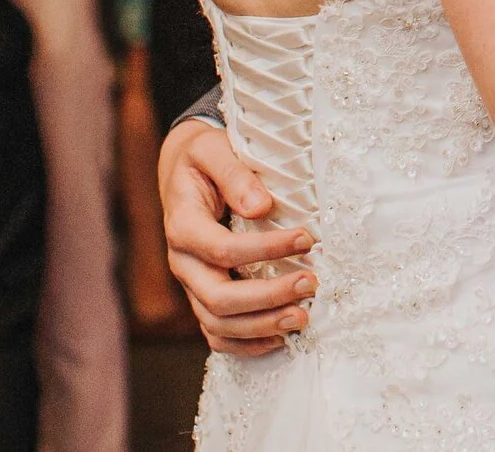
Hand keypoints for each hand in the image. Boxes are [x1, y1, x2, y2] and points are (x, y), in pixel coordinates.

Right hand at [159, 118, 317, 354]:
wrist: (184, 172)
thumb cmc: (202, 158)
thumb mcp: (213, 150)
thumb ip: (235, 175)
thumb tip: (262, 207)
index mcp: (182, 226)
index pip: (222, 249)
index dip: (265, 250)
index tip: (307, 238)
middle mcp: (183, 263)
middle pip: (218, 298)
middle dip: (267, 298)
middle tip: (312, 285)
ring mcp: (192, 285)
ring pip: (217, 324)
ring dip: (262, 326)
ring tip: (303, 318)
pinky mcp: (203, 296)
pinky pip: (216, 334)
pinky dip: (246, 344)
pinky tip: (280, 339)